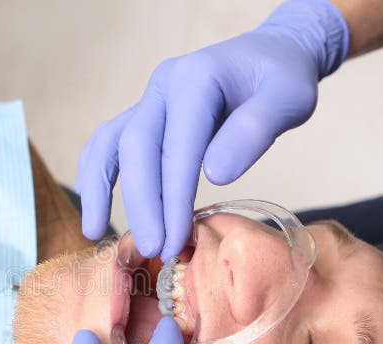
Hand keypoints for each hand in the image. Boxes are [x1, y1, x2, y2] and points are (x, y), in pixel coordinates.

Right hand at [77, 0, 348, 258]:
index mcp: (196, 78)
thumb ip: (256, 130)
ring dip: (99, 190)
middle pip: (137, 146)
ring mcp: (147, 100)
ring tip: (95, 233)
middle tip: (152, 249)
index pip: (177, 145)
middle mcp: (163, 86)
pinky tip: (94, 208)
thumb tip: (216, 174)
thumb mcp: (289, 98)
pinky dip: (95, 176)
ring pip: (110, 144)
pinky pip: (107, 144)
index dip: (173, 197)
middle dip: (142, 203)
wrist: (270, 56)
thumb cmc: (281, 80)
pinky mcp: (142, 116)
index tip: (175, 240)